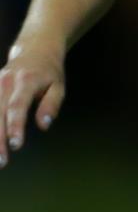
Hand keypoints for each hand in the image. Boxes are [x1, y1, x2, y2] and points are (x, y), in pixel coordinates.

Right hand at [0, 38, 66, 169]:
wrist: (34, 49)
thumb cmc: (49, 71)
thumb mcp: (58, 85)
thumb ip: (51, 105)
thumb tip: (43, 125)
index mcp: (25, 81)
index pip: (17, 107)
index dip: (15, 127)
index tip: (16, 145)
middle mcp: (5, 82)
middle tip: (2, 161)